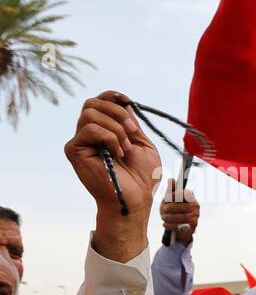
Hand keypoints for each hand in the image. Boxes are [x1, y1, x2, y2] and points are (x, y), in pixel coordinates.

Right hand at [65, 91, 161, 216]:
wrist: (136, 198)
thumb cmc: (142, 176)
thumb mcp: (142, 143)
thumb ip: (131, 123)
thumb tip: (122, 103)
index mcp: (105, 129)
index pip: (99, 101)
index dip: (111, 96)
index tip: (128, 101)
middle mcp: (89, 133)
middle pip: (92, 103)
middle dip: (117, 113)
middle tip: (132, 131)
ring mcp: (80, 141)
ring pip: (90, 114)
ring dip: (115, 128)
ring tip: (126, 148)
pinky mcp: (74, 150)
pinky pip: (89, 129)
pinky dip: (109, 138)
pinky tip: (117, 154)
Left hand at [160, 179, 199, 244]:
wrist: (176, 227)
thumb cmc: (171, 210)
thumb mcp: (168, 200)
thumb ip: (169, 190)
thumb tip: (171, 179)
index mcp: (190, 197)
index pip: (186, 193)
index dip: (177, 195)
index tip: (167, 197)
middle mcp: (195, 206)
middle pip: (185, 206)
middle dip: (172, 208)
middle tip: (163, 209)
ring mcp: (196, 216)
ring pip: (184, 217)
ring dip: (171, 217)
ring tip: (163, 217)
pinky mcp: (193, 226)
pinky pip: (183, 226)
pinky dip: (172, 226)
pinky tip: (165, 224)